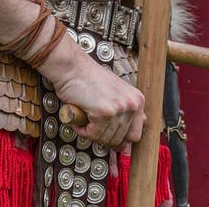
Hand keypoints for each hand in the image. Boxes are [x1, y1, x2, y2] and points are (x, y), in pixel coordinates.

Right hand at [39, 35, 144, 149]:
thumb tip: (125, 143)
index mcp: (137, 100)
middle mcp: (132, 104)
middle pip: (120, 140)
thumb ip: (123, 113)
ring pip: (106, 139)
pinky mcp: (104, 113)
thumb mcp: (114, 93)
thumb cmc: (88, 78)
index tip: (110, 139)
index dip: (120, 139)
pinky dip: (83, 129)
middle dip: (104, 136)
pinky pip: (93, 134)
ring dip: (92, 132)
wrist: (71, 66)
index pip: (135, 135)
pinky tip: (80, 116)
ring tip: (85, 116)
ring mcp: (119, 108)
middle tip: (93, 125)